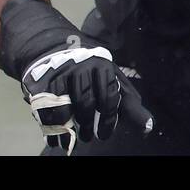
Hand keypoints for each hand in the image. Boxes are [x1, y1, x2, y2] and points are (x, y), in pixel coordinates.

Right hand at [20, 45, 152, 154]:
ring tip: (75, 137)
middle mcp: (82, 67)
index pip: (109, 96)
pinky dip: (52, 128)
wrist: (58, 51)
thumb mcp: (114, 83)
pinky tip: (59, 138)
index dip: (108, 119)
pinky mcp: (42, 83)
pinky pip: (46, 110)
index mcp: (103, 66)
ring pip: (64, 108)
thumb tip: (148, 128)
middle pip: (86, 103)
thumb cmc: (93, 74)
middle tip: (90, 137)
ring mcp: (60, 75)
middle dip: (88, 126)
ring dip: (70, 129)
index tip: (104, 135)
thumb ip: (130, 106)